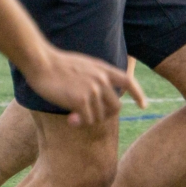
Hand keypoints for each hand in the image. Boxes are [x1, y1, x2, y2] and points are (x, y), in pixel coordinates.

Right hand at [24, 48, 147, 126]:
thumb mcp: (84, 64)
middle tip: (92, 118)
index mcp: (103, 69)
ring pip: (100, 116)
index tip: (143, 105)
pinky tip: (70, 119)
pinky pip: (87, 120)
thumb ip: (96, 77)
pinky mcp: (81, 100)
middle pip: (116, 107)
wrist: (42, 63)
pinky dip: (79, 123)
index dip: (138, 94)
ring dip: (88, 120)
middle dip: (106, 116)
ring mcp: (93, 90)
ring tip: (74, 116)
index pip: (128, 81)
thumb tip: (102, 96)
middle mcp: (102, 79)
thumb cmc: (58, 64)